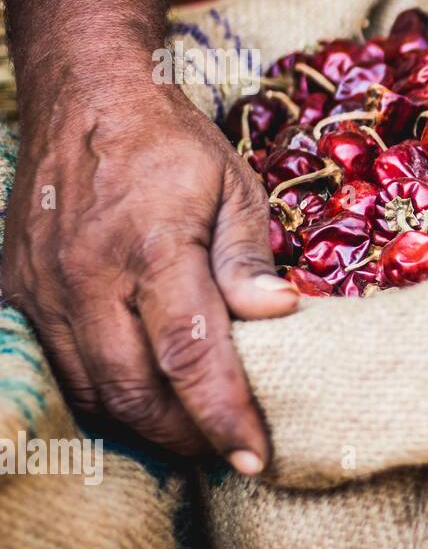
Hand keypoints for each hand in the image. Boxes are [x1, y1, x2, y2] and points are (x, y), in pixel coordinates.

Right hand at [0, 60, 298, 468]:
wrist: (85, 94)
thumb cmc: (170, 142)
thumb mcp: (232, 186)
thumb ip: (248, 257)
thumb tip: (280, 314)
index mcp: (151, 247)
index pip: (190, 354)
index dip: (223, 414)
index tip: (254, 454)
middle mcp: (88, 277)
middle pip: (133, 390)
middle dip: (185, 436)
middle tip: (227, 451)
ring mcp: (42, 288)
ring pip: (90, 389)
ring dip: (143, 426)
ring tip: (191, 436)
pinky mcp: (16, 291)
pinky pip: (56, 368)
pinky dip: (101, 398)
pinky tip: (138, 403)